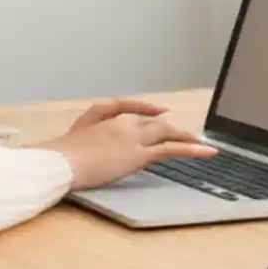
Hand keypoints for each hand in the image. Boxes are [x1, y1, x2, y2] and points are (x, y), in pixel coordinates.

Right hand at [35, 99, 217, 190]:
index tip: (160, 112)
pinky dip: (191, 148)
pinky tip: (205, 150)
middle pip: (154, 122)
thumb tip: (104, 137)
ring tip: (204, 145)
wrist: (62, 162)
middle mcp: (123, 122)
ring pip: (166, 132)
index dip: (147, 108)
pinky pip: (171, 148)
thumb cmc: (63, 153)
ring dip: (186, 137)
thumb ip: (92, 128)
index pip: (131, 106)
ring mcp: (133, 136)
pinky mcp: (139, 154)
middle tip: (188, 135)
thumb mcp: (75, 132)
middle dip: (171, 129)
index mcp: (105, 114)